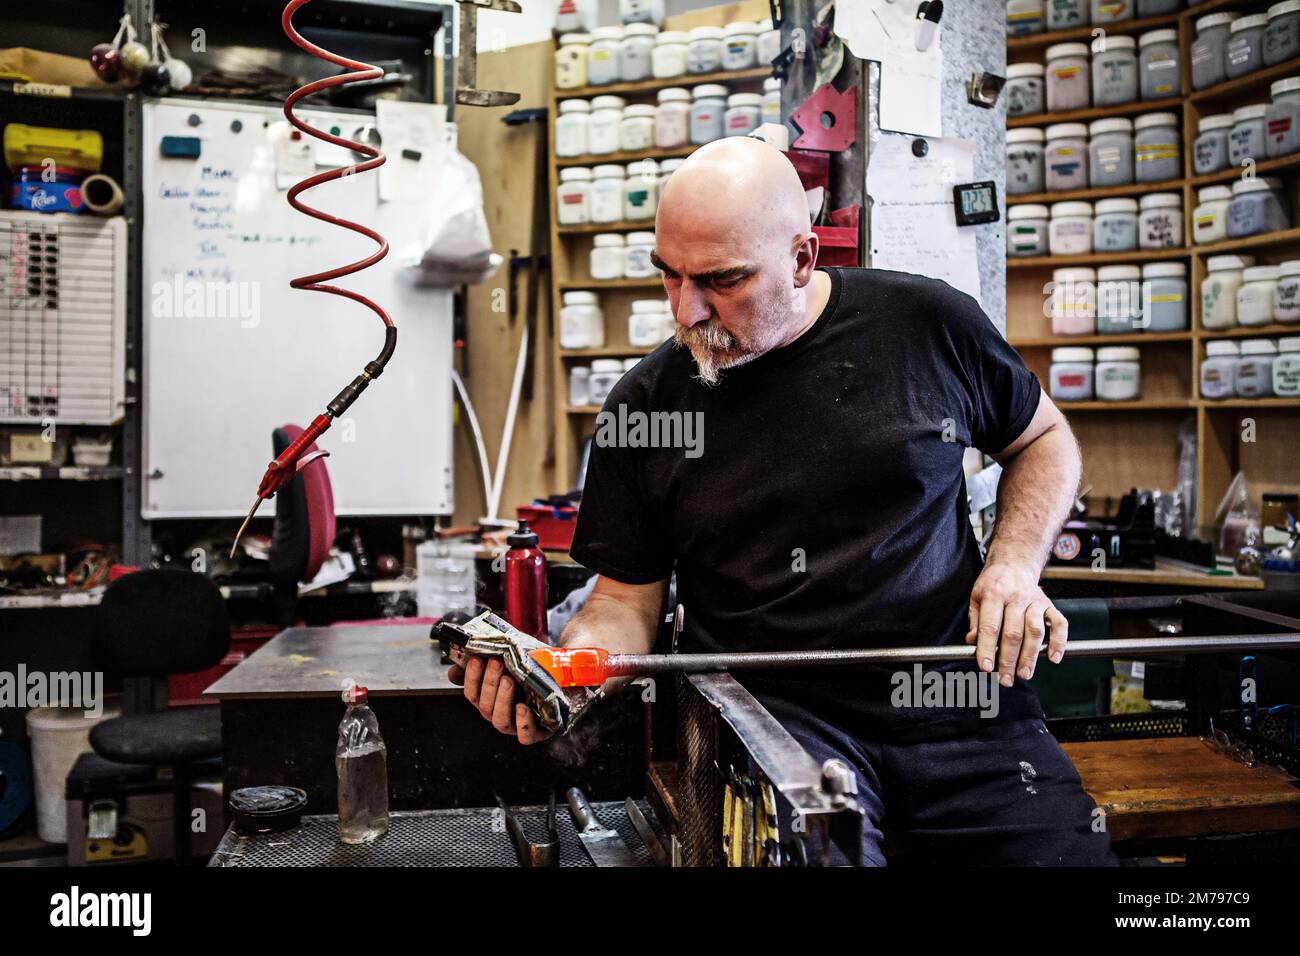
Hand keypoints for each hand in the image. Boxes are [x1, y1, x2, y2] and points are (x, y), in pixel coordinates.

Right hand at [447, 656, 554, 745]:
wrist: (567, 671)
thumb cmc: (535, 665)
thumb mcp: (511, 657)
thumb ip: (486, 660)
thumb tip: (452, 671)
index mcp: (489, 699)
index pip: (471, 694)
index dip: (471, 678)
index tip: (476, 659)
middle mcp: (500, 714)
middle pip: (485, 706)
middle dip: (489, 683)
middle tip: (496, 662)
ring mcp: (517, 725)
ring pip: (500, 721)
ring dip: (502, 699)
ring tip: (509, 679)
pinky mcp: (539, 732)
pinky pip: (526, 736)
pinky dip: (523, 723)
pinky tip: (523, 707)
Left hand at [965, 561, 1067, 686]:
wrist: (1014, 563)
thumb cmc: (993, 584)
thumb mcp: (976, 597)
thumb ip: (975, 621)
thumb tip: (972, 643)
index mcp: (994, 595)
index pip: (991, 626)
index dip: (988, 648)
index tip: (985, 667)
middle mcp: (1017, 598)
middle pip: (1014, 633)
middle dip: (1009, 660)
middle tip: (1005, 679)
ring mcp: (1036, 601)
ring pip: (1035, 632)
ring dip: (1030, 656)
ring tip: (1024, 674)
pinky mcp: (1049, 605)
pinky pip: (1059, 624)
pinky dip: (1059, 642)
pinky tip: (1054, 658)